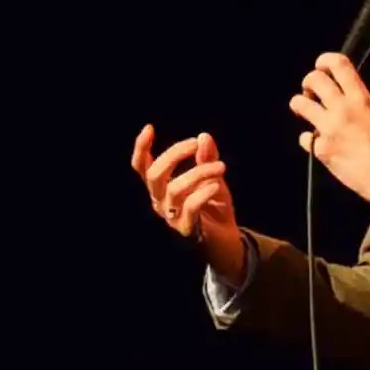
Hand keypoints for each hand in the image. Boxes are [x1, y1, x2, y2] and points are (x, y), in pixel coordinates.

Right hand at [131, 125, 245, 282]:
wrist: (228, 241)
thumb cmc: (215, 207)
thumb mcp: (213, 178)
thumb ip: (207, 159)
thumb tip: (204, 137)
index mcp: (162, 188)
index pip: (142, 167)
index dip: (141, 148)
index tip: (150, 128)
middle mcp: (161, 203)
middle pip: (154, 174)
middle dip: (175, 154)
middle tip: (197, 143)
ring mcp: (172, 218)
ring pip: (175, 188)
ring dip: (200, 171)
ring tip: (221, 166)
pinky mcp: (187, 230)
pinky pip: (190, 208)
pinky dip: (203, 193)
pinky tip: (216, 186)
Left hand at [288, 52, 369, 206]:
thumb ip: (357, 104)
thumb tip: (341, 98)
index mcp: (361, 98)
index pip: (338, 64)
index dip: (324, 60)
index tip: (321, 67)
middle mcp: (343, 109)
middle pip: (313, 79)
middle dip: (308, 83)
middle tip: (311, 93)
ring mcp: (330, 129)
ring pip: (299, 102)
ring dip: (300, 105)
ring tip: (307, 113)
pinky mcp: (321, 149)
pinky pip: (304, 137)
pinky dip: (309, 140)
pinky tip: (320, 145)